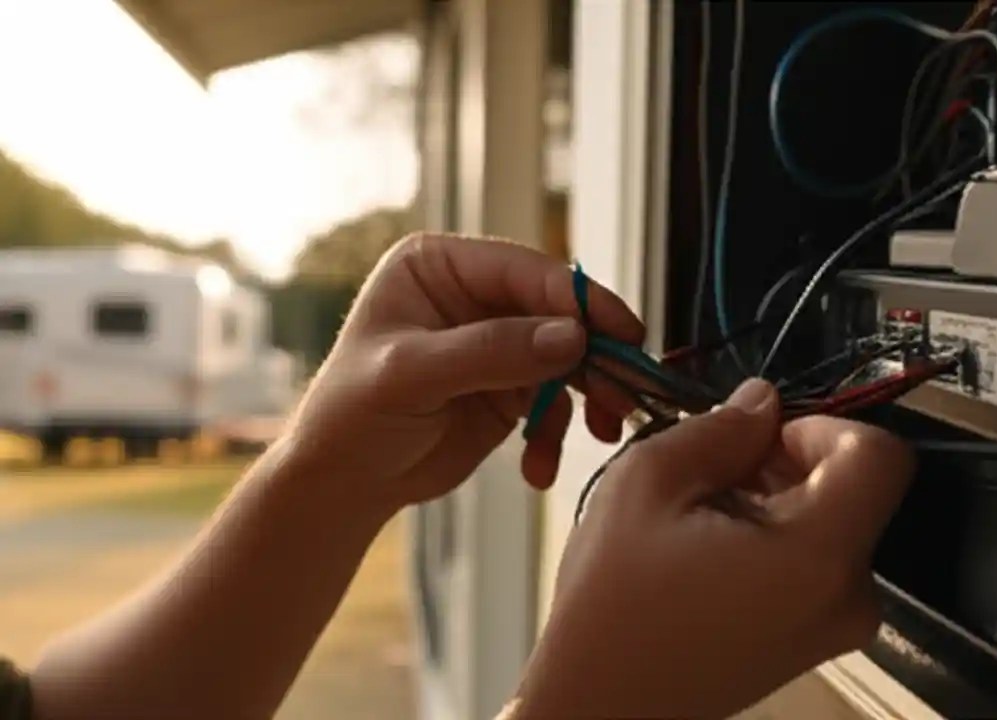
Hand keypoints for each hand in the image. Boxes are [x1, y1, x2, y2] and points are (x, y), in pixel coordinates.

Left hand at [282, 233, 644, 508]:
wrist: (342, 485)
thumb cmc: (352, 416)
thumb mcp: (413, 376)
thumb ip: (491, 352)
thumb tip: (572, 336)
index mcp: (440, 266)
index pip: (525, 270)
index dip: (578, 300)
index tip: (622, 332)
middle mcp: (474, 296)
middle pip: (557, 312)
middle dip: (594, 354)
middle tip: (629, 388)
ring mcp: (496, 342)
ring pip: (569, 356)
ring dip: (591, 395)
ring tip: (606, 430)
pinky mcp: (511, 388)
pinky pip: (558, 401)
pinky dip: (559, 434)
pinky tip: (538, 468)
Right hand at [513, 378, 915, 718]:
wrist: (595, 707)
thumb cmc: (613, 606)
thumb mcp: (648, 483)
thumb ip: (721, 428)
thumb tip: (764, 402)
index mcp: (818, 555)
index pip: (882, 455)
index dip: (824, 426)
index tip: (763, 438)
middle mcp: (847, 596)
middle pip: (855, 488)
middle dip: (790, 462)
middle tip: (713, 473)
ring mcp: (834, 626)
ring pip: (831, 521)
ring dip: (775, 498)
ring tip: (700, 516)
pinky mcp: (812, 641)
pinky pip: (816, 562)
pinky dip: (773, 537)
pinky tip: (709, 549)